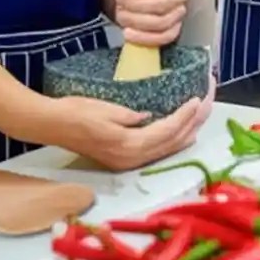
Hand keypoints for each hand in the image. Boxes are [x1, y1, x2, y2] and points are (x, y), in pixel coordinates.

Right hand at [50, 72, 215, 170]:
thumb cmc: (74, 112)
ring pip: (169, 148)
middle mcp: (132, 159)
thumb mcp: (105, 109)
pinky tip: (185, 129)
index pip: (168, 131)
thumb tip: (151, 117)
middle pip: (174, 142)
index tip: (199, 97)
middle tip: (209, 99)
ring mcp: (128, 161)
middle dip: (195, 121)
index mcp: (128, 146)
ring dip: (189, 130)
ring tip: (203, 111)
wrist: (50, 125)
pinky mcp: (124, 159)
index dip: (186, 115)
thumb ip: (130, 117)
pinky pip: (159, 150)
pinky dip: (175, 138)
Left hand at [116, 0, 188, 46]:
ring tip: (122, 16)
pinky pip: (163, 39)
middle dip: (133, 6)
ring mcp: (178, 14)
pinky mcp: (174, 30)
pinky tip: (129, 34)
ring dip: (135, 21)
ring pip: (159, 23)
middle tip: (120, 3)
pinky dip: (144, 38)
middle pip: (158, 6)